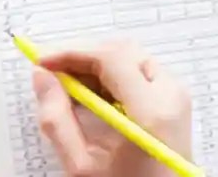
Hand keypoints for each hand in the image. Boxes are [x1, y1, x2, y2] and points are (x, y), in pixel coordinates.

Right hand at [32, 41, 192, 176]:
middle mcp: (170, 96)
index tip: (43, 62)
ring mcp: (175, 96)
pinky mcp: (173, 101)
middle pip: (121, 51)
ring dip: (96, 64)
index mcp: (151, 112)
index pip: (110, 58)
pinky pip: (139, 72)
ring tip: (67, 86)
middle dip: (82, 55)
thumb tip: (42, 77)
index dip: (72, 53)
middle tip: (52, 71)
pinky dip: (111, 75)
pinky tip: (89, 94)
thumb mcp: (81, 165)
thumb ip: (56, 119)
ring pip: (130, 58)